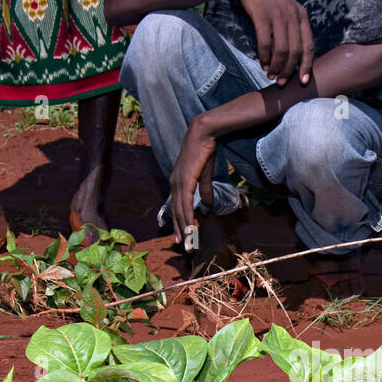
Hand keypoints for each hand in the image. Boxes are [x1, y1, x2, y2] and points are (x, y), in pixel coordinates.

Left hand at [170, 116, 217, 250]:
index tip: (182, 237)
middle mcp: (174, 184)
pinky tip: (190, 229)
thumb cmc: (204, 150)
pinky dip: (188, 218)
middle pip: (176, 213)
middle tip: (185, 248)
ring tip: (188, 244)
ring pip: (180, 212)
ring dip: (185, 229)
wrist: (203, 134)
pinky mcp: (184, 182)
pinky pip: (185, 205)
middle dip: (180, 231)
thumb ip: (205, 189)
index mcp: (178, 182)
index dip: (180, 223)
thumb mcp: (205, 173)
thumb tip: (207, 205)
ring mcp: (177, 183)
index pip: (177, 207)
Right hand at [230, 0, 314, 85]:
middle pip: (295, 52)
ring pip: (281, 50)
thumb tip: (294, 59)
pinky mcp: (263, 15)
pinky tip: (262, 63)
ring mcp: (278, 15)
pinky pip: (266, 42)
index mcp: (302, 16)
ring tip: (270, 74)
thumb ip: (293, 30)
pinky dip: (264, 56)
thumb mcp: (287, 11)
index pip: (309, 46)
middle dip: (288, 71)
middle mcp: (293, 15)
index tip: (302, 82)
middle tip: (280, 82)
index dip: (307, 66)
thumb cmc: (269, 0)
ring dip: (276, 66)